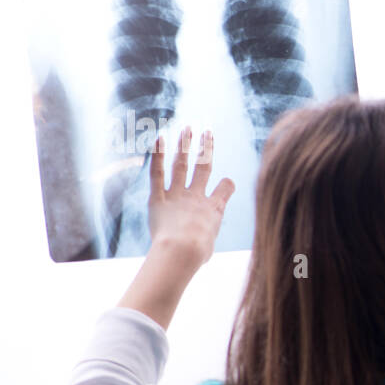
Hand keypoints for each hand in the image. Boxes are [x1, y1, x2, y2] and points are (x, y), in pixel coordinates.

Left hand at [148, 126, 234, 269]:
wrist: (183, 250)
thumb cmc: (196, 255)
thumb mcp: (208, 249)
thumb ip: (205, 242)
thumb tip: (201, 249)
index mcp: (214, 209)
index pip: (225, 190)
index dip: (226, 185)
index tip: (227, 182)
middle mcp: (197, 197)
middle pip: (204, 167)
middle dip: (206, 149)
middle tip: (207, 133)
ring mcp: (177, 195)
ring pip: (182, 165)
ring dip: (185, 146)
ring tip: (187, 130)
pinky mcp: (157, 198)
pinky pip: (158, 173)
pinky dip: (158, 156)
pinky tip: (159, 139)